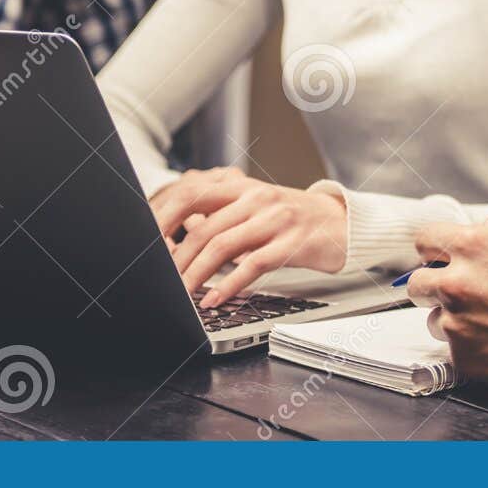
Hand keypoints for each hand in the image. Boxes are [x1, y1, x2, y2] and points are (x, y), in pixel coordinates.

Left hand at [149, 166, 347, 305]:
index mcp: (241, 187)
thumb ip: (221, 216)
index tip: (146, 243)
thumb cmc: (292, 220)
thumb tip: (178, 235)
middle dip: (176, 256)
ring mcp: (274, 219)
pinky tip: (215, 300)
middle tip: (161, 279)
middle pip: (203, 224)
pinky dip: (229, 285)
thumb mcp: (255, 208)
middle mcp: (255, 198)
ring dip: (197, 274)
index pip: (191, 193)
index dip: (164, 217)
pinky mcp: (291, 243)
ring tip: (182, 294)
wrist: (340, 223)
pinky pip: (253, 264)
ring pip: (223, 245)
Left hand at [406, 223, 487, 396]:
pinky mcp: (465, 359)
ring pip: (435, 318)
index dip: (436, 249)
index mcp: (474, 245)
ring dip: (454, 318)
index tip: (444, 257)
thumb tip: (481, 230)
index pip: (425, 239)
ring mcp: (458, 324)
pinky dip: (473, 346)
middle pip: (418, 282)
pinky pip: (455, 349)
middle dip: (436, 284)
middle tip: (460, 290)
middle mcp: (458, 283)